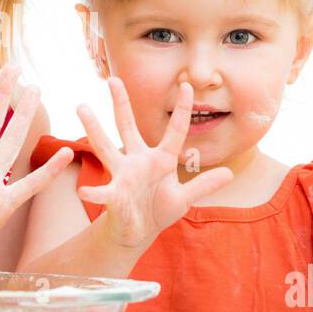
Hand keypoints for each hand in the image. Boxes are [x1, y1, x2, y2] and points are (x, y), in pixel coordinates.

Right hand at [75, 77, 233, 246]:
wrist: (137, 232)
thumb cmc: (158, 210)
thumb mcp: (184, 198)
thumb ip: (203, 185)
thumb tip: (230, 173)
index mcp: (160, 160)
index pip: (174, 131)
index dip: (182, 109)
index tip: (187, 85)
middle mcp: (138, 161)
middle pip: (127, 126)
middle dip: (120, 103)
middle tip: (113, 79)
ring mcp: (123, 175)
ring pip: (105, 147)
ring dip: (94, 128)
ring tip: (82, 107)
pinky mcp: (114, 195)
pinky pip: (103, 193)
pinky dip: (94, 193)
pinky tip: (85, 192)